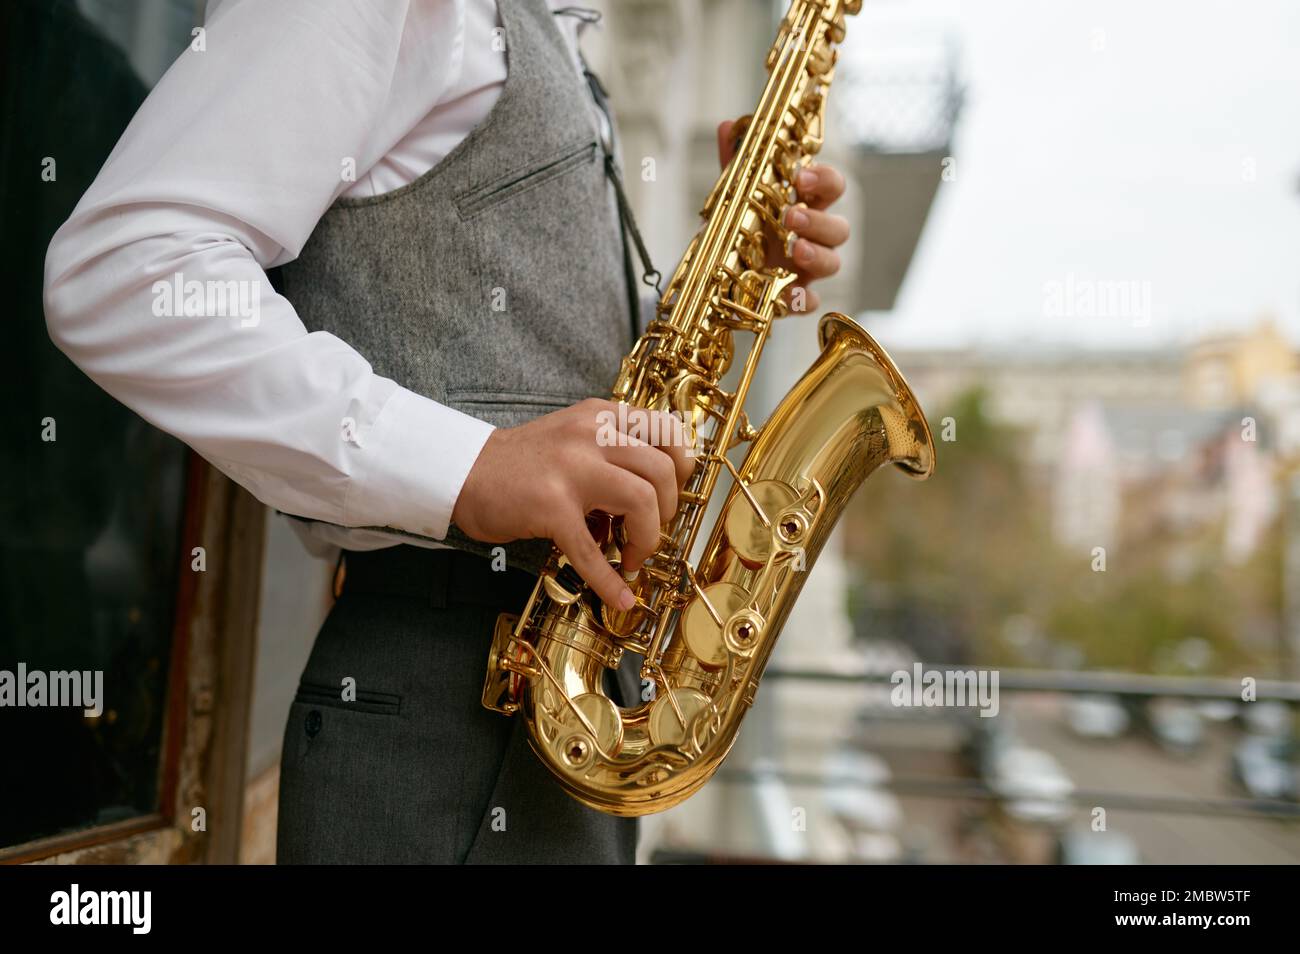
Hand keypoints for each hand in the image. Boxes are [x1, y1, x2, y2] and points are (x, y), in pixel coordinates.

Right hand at [451, 399, 693, 609]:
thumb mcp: (575, 435)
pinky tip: (619, 596)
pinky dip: (610, 580)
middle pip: (662, 470)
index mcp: (601, 416)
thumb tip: (662, 486)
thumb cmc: (522, 463)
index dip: (681, 467)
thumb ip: (614, 448)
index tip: (672, 491)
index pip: (668, 431)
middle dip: (668, 509)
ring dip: (647, 538)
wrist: (463, 471)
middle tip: (649, 529)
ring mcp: (571, 469)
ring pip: (641, 500)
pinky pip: (592, 550)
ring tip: (632, 555)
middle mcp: (591, 434)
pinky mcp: (551, 506)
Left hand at [717, 119, 849, 312]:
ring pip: (834, 262)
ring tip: (794, 250)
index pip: (831, 188)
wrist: (718, 268)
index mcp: (805, 205)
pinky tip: (789, 294)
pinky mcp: (795, 296)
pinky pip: (811, 301)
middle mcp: (813, 237)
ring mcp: (808, 268)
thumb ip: (735, 164)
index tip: (801, 177)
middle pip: (839, 228)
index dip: (824, 181)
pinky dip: (804, 299)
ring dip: (817, 255)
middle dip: (819, 221)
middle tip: (791, 217)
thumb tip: (728, 127)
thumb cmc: (740, 227)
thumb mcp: (734, 195)